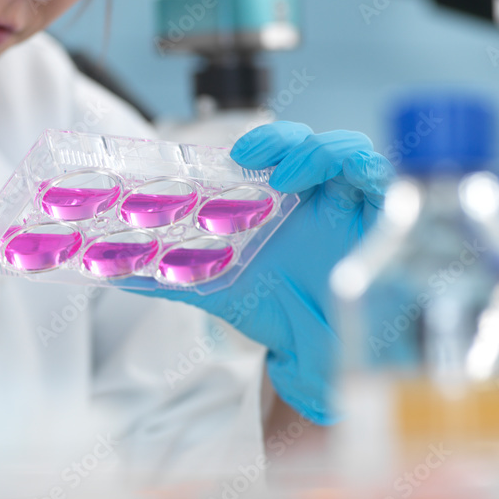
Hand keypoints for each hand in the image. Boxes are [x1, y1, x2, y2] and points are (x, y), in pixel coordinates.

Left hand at [142, 123, 393, 422]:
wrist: (324, 358)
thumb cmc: (283, 315)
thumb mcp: (221, 290)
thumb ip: (169, 276)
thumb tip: (112, 270)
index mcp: (279, 205)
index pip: (268, 156)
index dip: (250, 145)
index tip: (222, 155)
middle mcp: (317, 198)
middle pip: (303, 145)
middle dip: (277, 140)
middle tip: (244, 156)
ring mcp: (351, 204)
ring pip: (341, 149)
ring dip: (311, 151)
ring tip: (280, 175)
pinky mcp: (386, 216)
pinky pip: (378, 172)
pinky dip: (351, 165)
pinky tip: (322, 185)